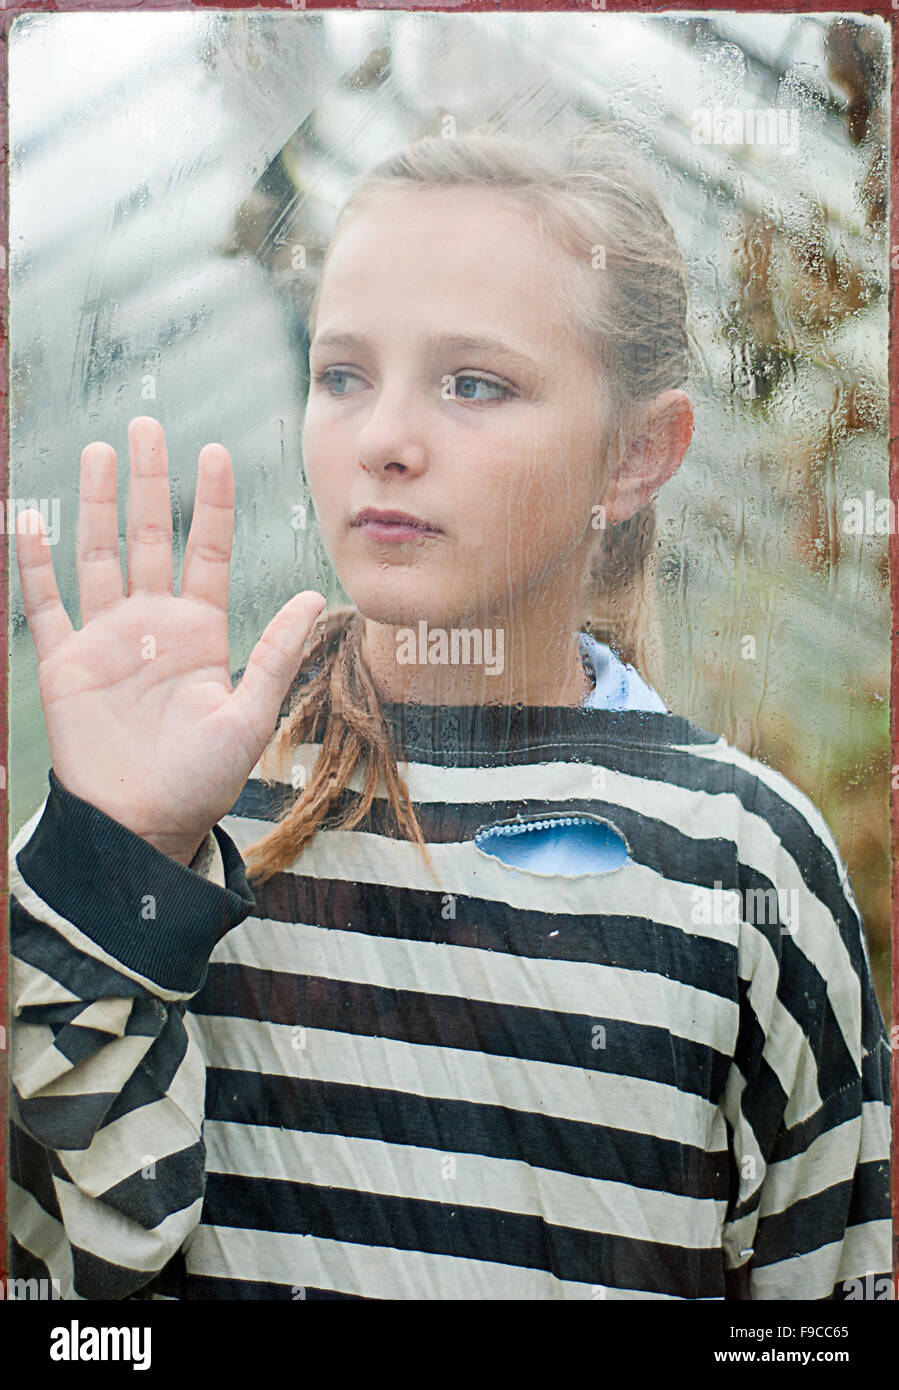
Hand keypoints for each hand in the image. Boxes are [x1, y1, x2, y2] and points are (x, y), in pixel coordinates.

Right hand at [16, 416, 325, 865]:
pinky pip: (44, 604)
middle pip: (150, 536)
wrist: (143, 824)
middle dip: (149, 481)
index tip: (215, 452)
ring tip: (98, 451)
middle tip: (147, 426)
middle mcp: (153, 624)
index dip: (211, 503)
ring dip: (96, 504)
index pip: (207, 551)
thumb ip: (276, 655)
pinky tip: (29, 518)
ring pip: (98, 554)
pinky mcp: (64, 662)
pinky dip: (34, 564)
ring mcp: (106, 638)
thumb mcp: (249, 716)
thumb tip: (317, 597)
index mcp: (201, 632)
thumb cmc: (202, 780)